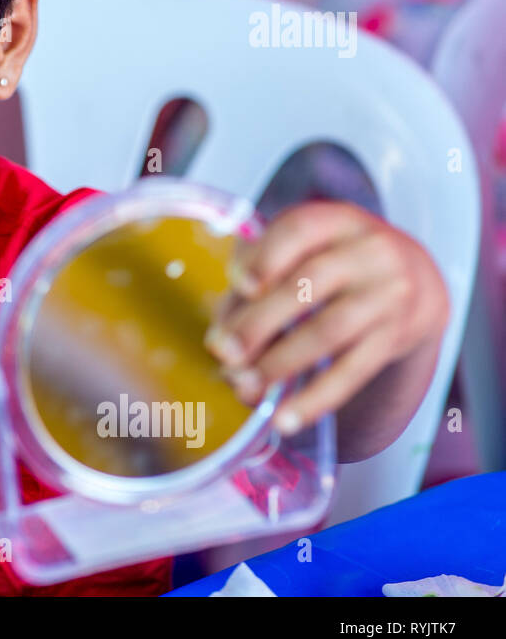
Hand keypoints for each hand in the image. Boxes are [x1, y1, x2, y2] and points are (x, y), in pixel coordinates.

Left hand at [204, 201, 448, 442]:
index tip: (239, 285)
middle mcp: (368, 253)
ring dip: (280, 363)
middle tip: (223, 351)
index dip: (266, 258)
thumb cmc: (336, 259)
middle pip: (307, 285)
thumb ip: (259, 271)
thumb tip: (222, 325)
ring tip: (244, 386)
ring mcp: (386, 296)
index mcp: (337, 221)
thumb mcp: (306, 245)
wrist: (415, 280)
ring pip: (329, 332)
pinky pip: (352, 373)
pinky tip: (284, 418)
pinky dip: (315, 399)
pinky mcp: (392, 338)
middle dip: (259, 322)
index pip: (299, 230)